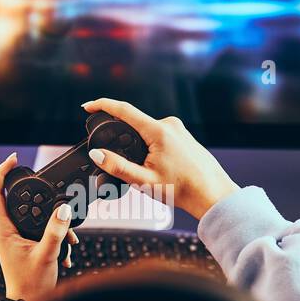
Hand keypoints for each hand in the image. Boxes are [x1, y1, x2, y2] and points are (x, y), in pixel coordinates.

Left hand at [0, 153, 77, 300]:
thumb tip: (64, 209)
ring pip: (34, 216)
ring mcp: (16, 238)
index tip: (14, 159)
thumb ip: (56, 230)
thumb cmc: (31, 286)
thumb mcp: (47, 254)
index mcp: (3, 230)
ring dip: (53, 222)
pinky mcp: (27, 244)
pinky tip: (66, 248)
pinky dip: (56, 235)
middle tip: (50, 188)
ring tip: (67, 238)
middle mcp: (6, 231)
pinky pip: (42, 229)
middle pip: (16, 200)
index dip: (2, 172)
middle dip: (37, 196)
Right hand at [82, 99, 238, 218]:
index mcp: (158, 131)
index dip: (102, 105)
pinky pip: (160, 136)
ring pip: (148, 132)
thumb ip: (118, 167)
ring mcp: (178, 129)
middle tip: (125, 163)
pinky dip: (152, 149)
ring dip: (140, 147)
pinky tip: (161, 168)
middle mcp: (169, 125)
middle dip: (124, 139)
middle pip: (135, 123)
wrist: (212, 195)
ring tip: (150, 173)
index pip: (124, 110)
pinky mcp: (184, 136)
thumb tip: (97, 154)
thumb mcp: (144, 181)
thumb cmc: (183, 189)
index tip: (87, 106)